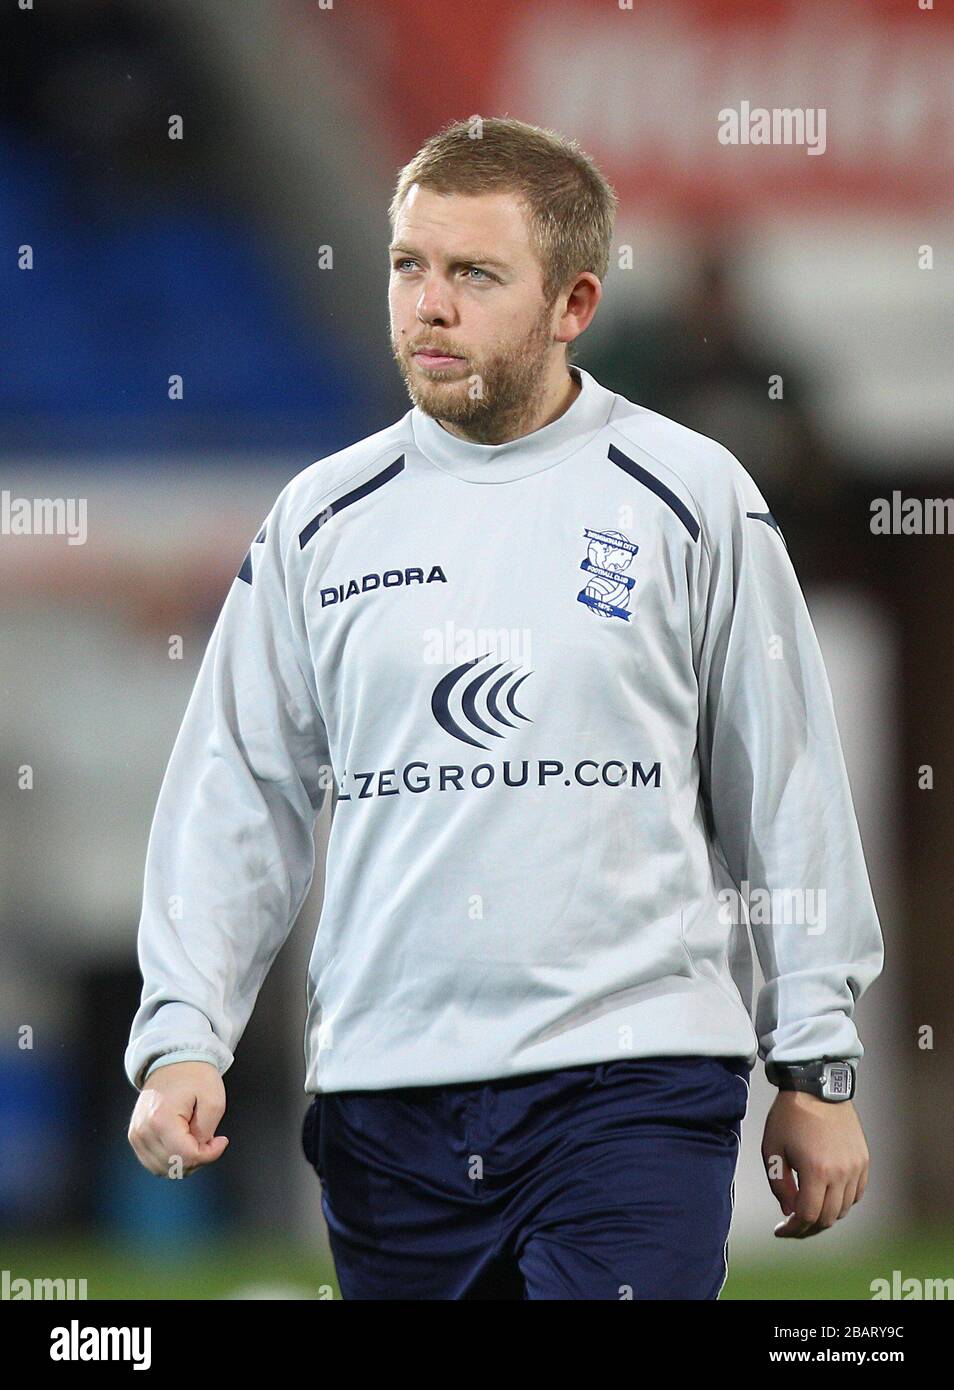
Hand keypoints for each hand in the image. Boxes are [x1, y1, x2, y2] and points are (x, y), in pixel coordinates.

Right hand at [128, 1061, 228, 1177]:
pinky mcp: (136, 1136)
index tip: (221, 1140)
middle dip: (197, 1158)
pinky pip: (154, 1162)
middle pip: (174, 1166)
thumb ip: (207, 1132)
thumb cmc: (194, 1075)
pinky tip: (183, 1142)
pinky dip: (171, 1159)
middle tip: (209, 1138)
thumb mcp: (214, 1099)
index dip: (209, 1155)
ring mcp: (136, 1135)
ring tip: (195, 1138)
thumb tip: (199, 1150)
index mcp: (161, 1120)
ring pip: (163, 1169)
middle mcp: (143, 1131)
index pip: (186, 1157)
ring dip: (184, 1161)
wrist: (172, 1059)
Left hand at [762, 1090, 868, 1236]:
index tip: (780, 1230)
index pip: (808, 1215)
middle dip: (808, 1227)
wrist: (817, 1086)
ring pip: (844, 1208)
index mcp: (816, 1171)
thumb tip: (789, 1210)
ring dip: (825, 1214)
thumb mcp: (771, 1148)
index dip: (793, 1228)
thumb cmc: (789, 1116)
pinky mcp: (864, 1159)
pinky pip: (856, 1193)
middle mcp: (841, 1172)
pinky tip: (827, 1196)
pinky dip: (842, 1201)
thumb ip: (778, 1184)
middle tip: (793, 1225)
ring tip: (808, 1209)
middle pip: (828, 1217)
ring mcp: (856, 1166)